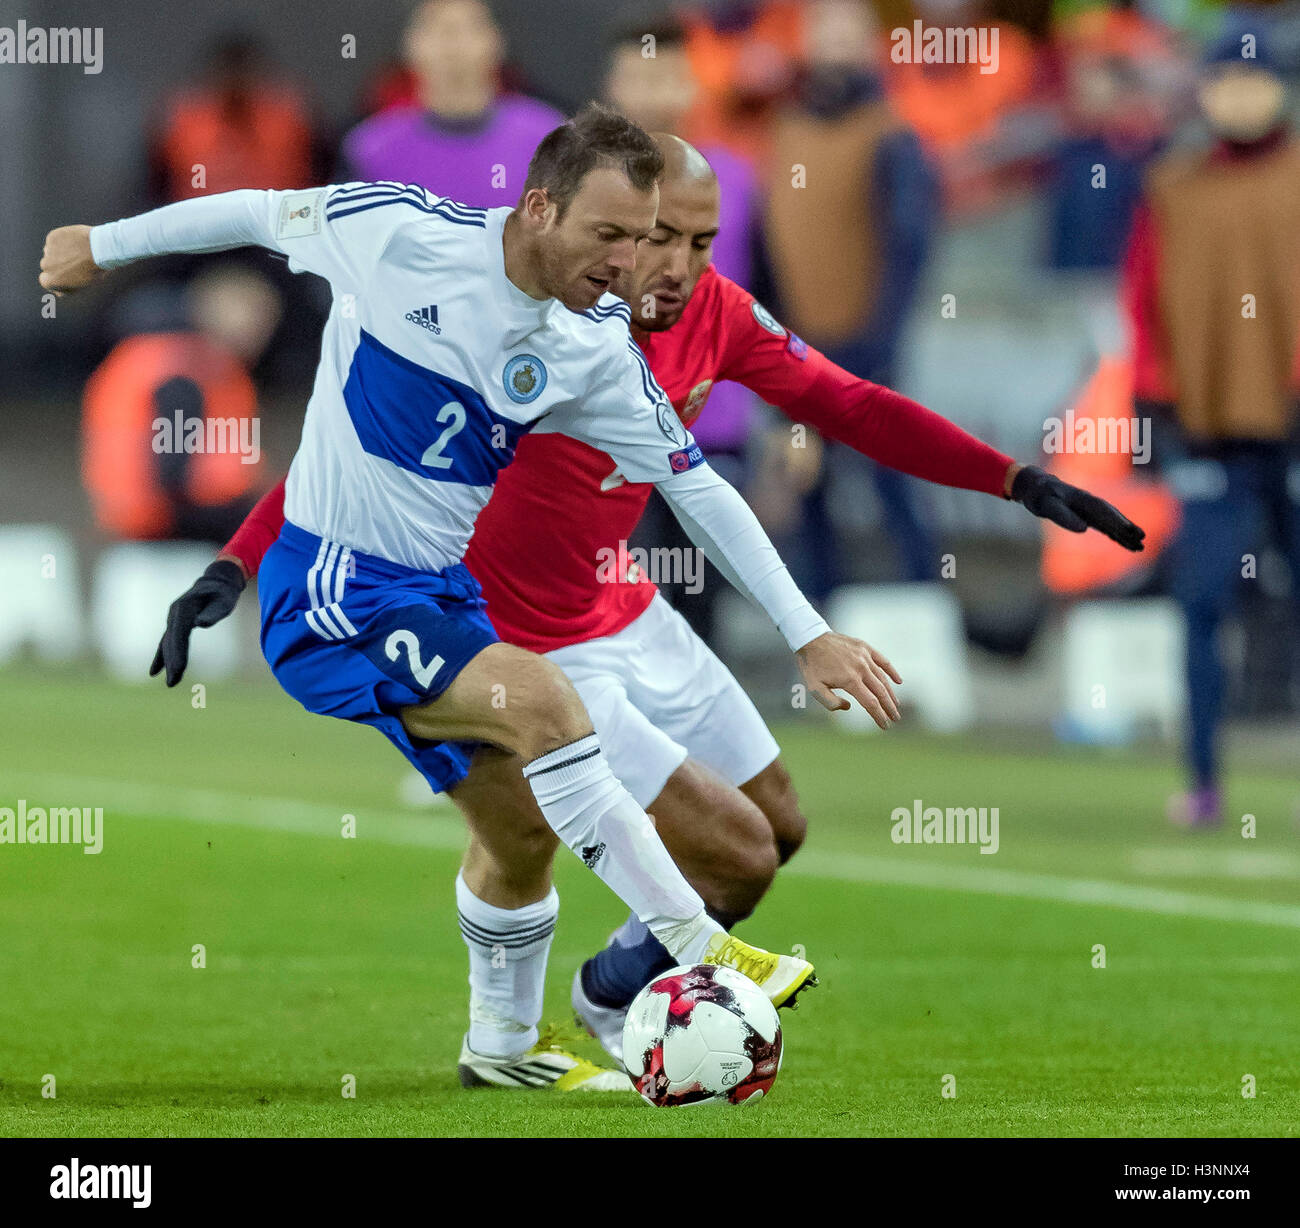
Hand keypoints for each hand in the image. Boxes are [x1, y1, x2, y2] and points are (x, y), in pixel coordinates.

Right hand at [39, 224, 100, 293]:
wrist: (100, 250)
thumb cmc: (94, 271)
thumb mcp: (83, 286)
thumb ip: (67, 288)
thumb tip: (59, 290)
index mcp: (51, 281)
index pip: (46, 281)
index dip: (57, 278)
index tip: (67, 277)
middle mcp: (46, 266)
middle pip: (48, 266)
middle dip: (58, 265)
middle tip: (76, 263)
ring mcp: (48, 251)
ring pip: (51, 252)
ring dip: (60, 253)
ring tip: (79, 253)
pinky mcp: (52, 237)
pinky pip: (55, 241)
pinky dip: (63, 241)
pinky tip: (77, 243)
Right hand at [149, 559, 245, 686]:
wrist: (217, 581)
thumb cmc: (224, 592)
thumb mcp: (224, 600)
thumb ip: (213, 612)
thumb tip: (200, 623)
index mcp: (185, 608)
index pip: (179, 633)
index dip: (178, 652)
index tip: (178, 669)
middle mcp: (174, 613)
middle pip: (171, 641)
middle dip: (171, 662)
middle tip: (172, 683)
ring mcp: (173, 618)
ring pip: (167, 643)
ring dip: (167, 663)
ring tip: (170, 683)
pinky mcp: (176, 624)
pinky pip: (166, 642)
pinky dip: (161, 656)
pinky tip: (154, 672)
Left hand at [796, 632, 901, 728]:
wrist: (810, 639)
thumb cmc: (812, 666)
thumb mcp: (814, 689)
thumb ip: (831, 703)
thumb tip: (849, 707)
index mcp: (850, 680)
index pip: (871, 703)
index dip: (879, 716)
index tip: (885, 726)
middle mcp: (861, 668)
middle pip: (881, 692)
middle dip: (889, 708)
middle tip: (895, 718)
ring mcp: (864, 656)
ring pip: (883, 678)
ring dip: (891, 694)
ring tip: (895, 705)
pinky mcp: (865, 647)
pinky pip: (883, 660)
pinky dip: (892, 671)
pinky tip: (898, 681)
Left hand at [1010, 464, 1145, 551]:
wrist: (1037, 487)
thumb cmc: (1040, 496)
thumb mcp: (1047, 506)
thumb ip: (1063, 516)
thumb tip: (1084, 529)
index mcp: (1082, 499)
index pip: (1104, 511)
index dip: (1117, 520)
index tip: (1129, 530)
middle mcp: (1090, 504)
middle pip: (1113, 516)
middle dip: (1127, 528)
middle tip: (1142, 539)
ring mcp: (1091, 511)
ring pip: (1112, 523)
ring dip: (1126, 534)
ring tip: (1140, 546)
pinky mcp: (1088, 518)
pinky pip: (1105, 528)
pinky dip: (1117, 536)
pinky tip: (1127, 544)